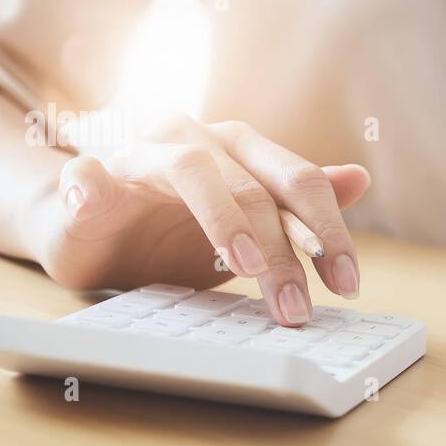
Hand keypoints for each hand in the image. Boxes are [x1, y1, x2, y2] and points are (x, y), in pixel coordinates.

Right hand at [26, 115, 369, 326]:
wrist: (88, 229)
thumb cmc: (173, 228)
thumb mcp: (246, 226)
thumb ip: (298, 207)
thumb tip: (360, 178)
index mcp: (239, 149)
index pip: (298, 183)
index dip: (328, 231)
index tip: (347, 284)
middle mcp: (196, 140)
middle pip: (253, 185)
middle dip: (283, 250)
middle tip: (297, 306)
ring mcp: (139, 154)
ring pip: (190, 170)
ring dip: (222, 220)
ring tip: (244, 269)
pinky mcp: (86, 176)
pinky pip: (85, 172)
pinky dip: (88, 186)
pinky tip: (89, 207)